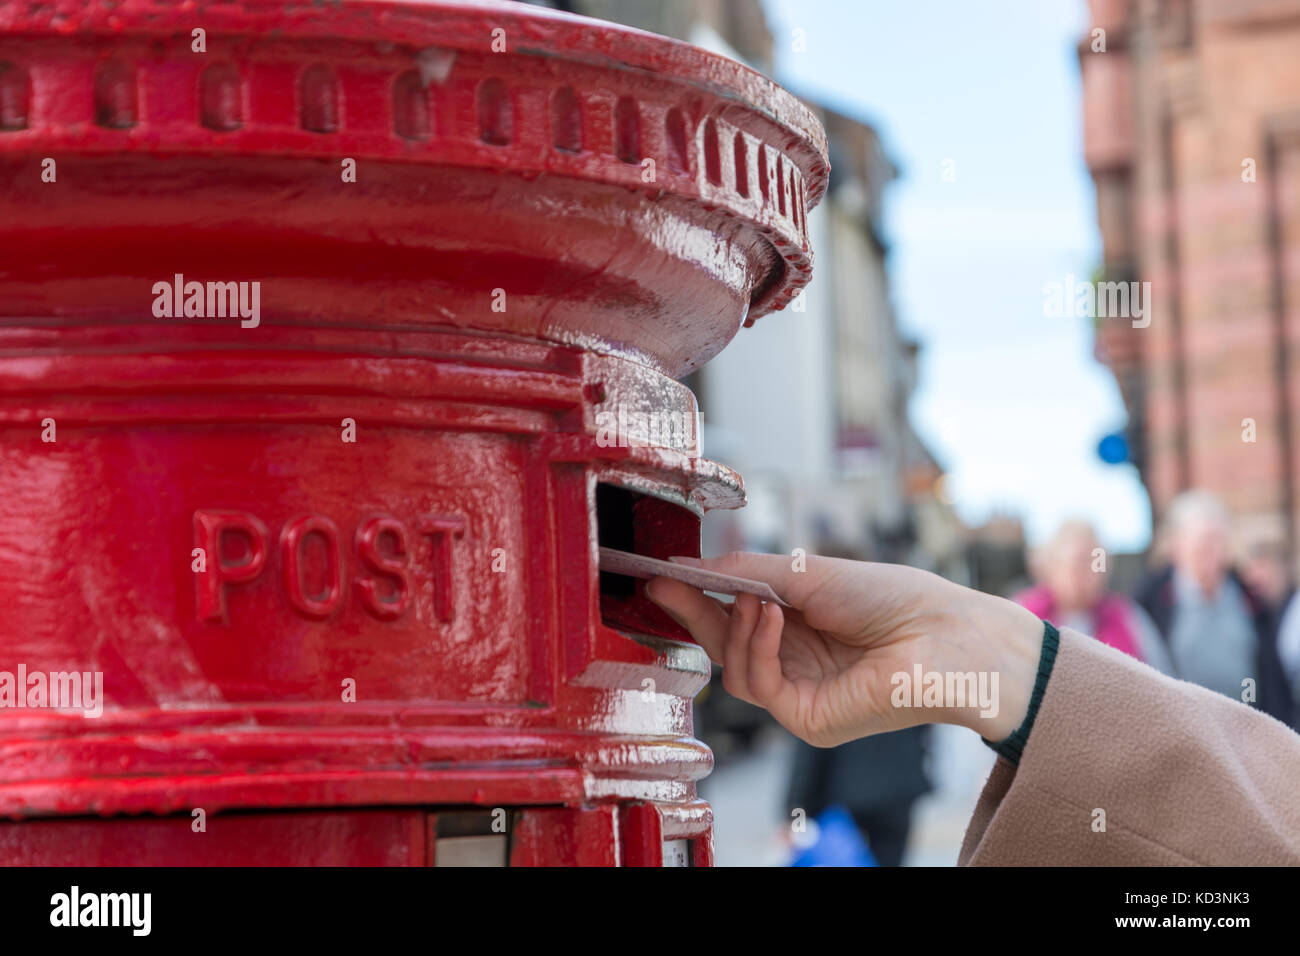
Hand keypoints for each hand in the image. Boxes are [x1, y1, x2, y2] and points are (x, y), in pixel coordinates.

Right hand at [645, 552, 1043, 746]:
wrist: (944, 634)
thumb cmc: (892, 598)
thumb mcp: (806, 572)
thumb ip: (745, 571)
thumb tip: (688, 565)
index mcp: (794, 623)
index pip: (730, 614)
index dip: (694, 596)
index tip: (660, 574)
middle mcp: (794, 660)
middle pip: (723, 645)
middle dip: (693, 613)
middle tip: (664, 585)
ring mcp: (800, 693)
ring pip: (734, 672)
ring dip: (737, 628)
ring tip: (759, 599)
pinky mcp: (809, 719)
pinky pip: (760, 687)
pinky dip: (758, 649)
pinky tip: (773, 619)